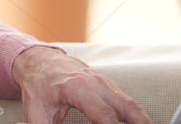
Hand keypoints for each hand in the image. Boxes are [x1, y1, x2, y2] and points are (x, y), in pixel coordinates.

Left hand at [13, 46, 152, 123]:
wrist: (40, 62)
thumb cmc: (38, 87)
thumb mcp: (36, 114)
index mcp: (78, 88)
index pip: (103, 113)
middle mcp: (97, 83)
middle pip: (127, 107)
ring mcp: (106, 83)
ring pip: (132, 105)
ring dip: (143, 121)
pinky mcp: (111, 88)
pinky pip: (130, 103)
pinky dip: (139, 117)